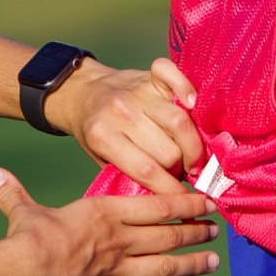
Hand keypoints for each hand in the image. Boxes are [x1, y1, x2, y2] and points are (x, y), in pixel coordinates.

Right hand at [0, 168, 216, 275]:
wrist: (24, 274)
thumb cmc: (26, 238)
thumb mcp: (23, 210)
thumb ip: (14, 193)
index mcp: (106, 213)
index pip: (157, 205)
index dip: (186, 203)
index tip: (207, 202)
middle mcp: (120, 241)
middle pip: (169, 235)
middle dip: (196, 232)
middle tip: (217, 230)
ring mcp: (119, 272)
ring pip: (166, 267)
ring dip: (192, 265)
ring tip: (212, 263)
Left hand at [49, 56, 203, 193]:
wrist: (82, 93)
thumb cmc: (96, 131)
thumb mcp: (100, 158)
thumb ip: (128, 174)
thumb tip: (167, 197)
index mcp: (104, 137)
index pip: (146, 170)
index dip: (170, 190)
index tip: (184, 201)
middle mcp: (122, 112)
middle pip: (168, 150)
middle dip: (180, 169)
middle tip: (181, 173)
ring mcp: (137, 92)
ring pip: (179, 121)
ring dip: (192, 144)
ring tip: (191, 156)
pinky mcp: (149, 75)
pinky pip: (171, 73)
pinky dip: (185, 86)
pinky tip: (192, 104)